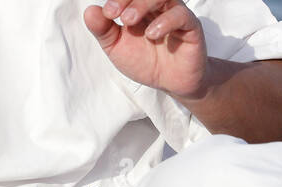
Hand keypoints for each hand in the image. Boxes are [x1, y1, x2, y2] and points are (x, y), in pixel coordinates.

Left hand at [84, 1, 209, 98]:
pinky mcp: (191, 26)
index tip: (107, 13)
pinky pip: (180, 15)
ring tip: (129, 22)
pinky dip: (165, 22)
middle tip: (114, 14)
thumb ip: (104, 30)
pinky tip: (152, 34)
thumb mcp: (117, 48)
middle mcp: (158, 5)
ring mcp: (175, 13)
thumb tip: (90, 11)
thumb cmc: (145, 62)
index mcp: (139, 6)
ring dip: (142, 4)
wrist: (170, 83)